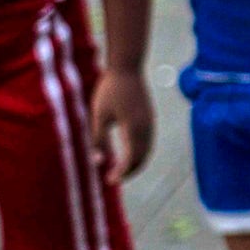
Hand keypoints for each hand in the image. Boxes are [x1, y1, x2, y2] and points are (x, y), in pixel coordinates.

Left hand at [90, 68, 153, 182]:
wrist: (127, 67)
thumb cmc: (109, 91)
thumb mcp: (99, 117)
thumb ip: (99, 140)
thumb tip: (99, 162)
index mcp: (133, 129)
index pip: (130, 159)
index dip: (120, 173)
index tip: (108, 181)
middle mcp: (146, 128)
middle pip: (142, 158)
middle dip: (129, 171)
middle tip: (112, 179)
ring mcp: (151, 122)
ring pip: (147, 150)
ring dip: (135, 162)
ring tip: (119, 169)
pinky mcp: (150, 117)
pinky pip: (148, 141)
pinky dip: (139, 152)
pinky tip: (127, 153)